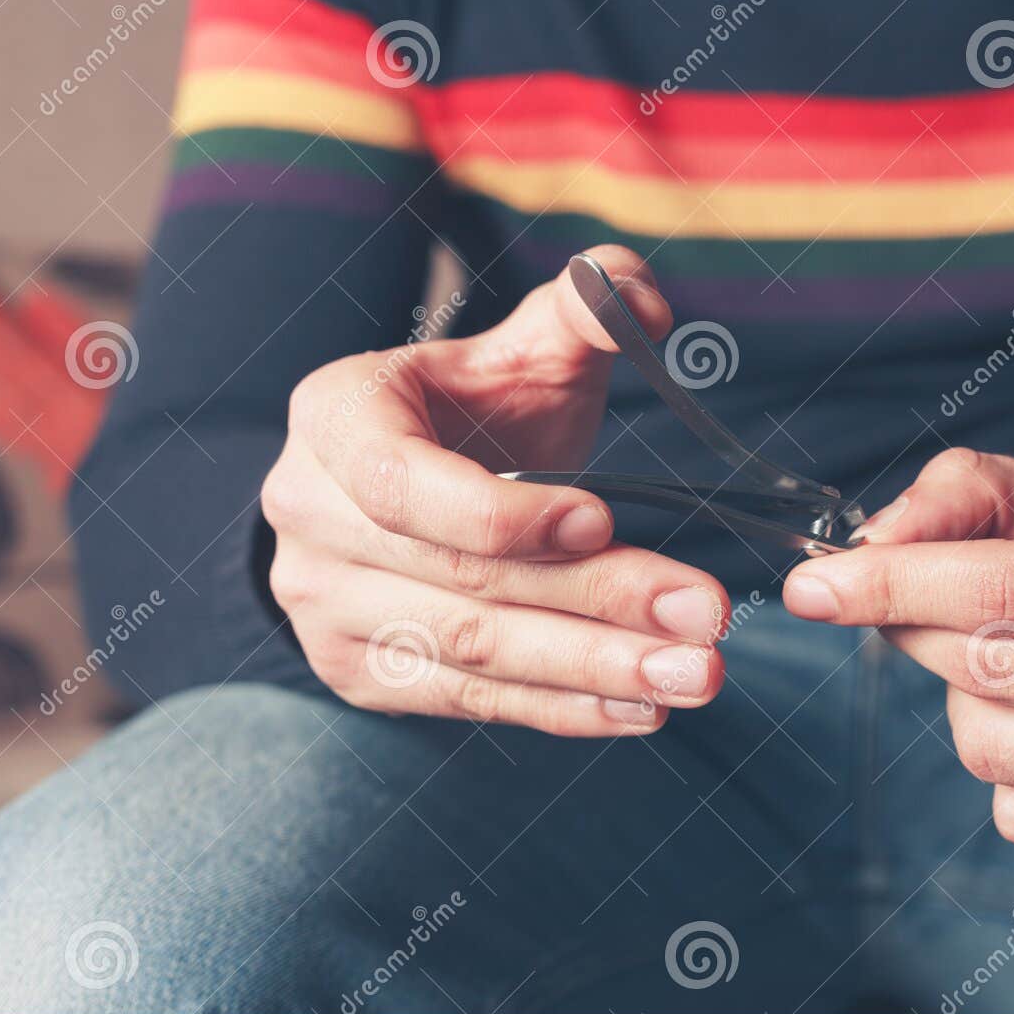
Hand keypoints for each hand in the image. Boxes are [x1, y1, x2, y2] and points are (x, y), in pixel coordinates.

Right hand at [263, 246, 727, 735]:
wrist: (403, 495)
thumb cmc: (471, 415)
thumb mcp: (521, 350)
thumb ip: (585, 308)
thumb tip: (643, 305)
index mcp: (336, 418)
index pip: (401, 483)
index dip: (502, 514)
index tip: (603, 517)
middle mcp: (309, 518)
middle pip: (462, 580)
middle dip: (596, 599)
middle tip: (704, 614)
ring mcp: (326, 607)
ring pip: (475, 652)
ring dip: (595, 668)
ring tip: (696, 674)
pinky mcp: (361, 674)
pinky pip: (471, 701)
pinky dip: (562, 708)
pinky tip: (641, 706)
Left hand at [783, 448, 1013, 866]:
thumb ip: (968, 495)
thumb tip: (864, 547)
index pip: (1000, 594)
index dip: (886, 588)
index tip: (809, 587)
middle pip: (981, 670)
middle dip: (924, 627)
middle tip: (946, 601)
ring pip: (987, 748)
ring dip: (968, 698)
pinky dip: (1007, 767)